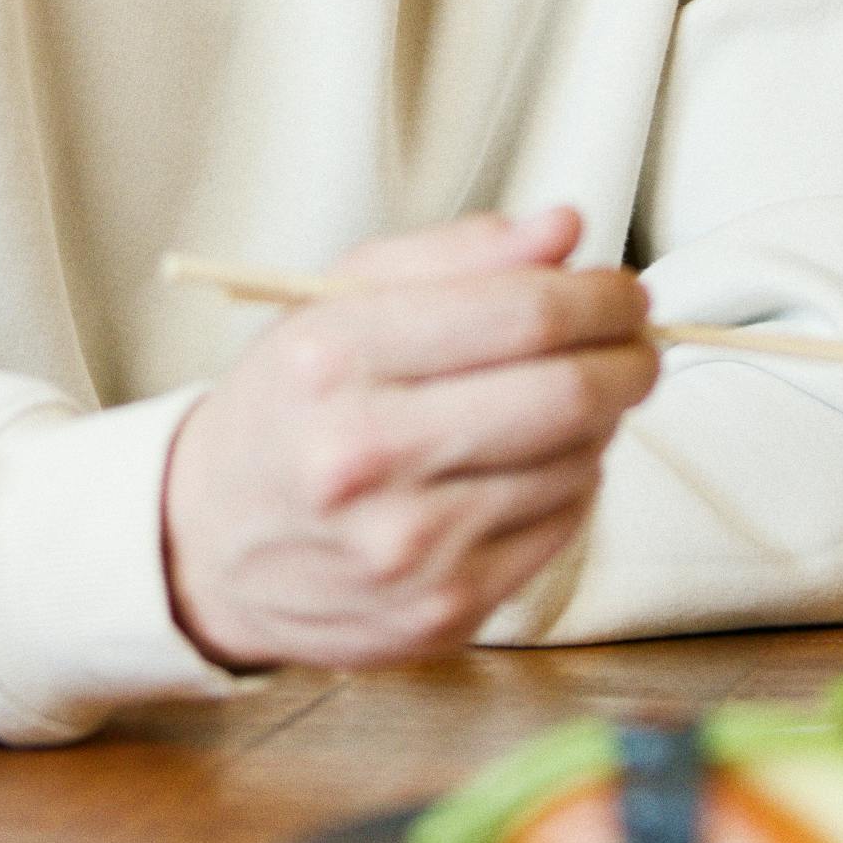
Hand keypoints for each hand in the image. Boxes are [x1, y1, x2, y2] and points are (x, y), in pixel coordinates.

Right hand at [159, 206, 656, 670]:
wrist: (205, 547)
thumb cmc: (286, 407)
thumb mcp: (336, 302)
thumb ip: (456, 256)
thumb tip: (567, 230)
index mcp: (333, 360)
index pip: (523, 313)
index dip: (600, 296)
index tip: (623, 290)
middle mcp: (365, 458)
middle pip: (566, 395)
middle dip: (629, 358)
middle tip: (637, 341)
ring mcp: (406, 547)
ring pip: (577, 464)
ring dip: (600, 424)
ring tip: (571, 400)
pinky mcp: (441, 611)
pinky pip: (561, 530)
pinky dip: (571, 485)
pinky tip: (533, 464)